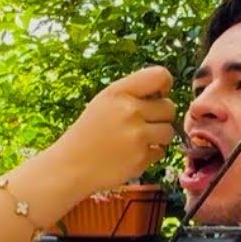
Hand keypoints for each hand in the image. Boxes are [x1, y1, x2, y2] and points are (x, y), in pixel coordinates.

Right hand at [50, 66, 176, 192]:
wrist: (71, 166)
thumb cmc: (90, 131)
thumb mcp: (104, 101)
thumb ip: (132, 93)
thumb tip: (165, 92)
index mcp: (118, 92)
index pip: (159, 75)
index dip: (165, 85)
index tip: (159, 95)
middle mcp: (129, 111)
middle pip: (170, 107)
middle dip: (162, 116)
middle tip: (144, 124)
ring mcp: (136, 135)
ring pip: (169, 131)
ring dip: (159, 137)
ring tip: (137, 140)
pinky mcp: (141, 158)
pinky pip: (161, 151)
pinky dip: (150, 154)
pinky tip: (131, 154)